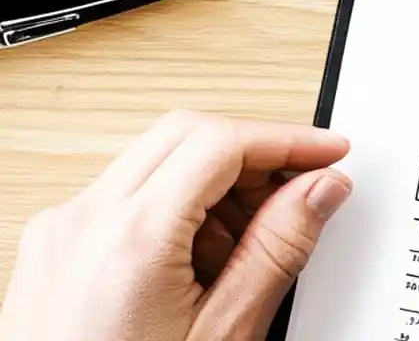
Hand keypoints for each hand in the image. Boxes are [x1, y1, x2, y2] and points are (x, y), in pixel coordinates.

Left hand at [0, 111, 351, 340]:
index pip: (221, 142)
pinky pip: (126, 196)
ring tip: (249, 246)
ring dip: (217, 182)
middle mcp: (82, 221)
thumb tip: (319, 189)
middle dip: (254, 153)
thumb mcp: (222, 335)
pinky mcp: (52, 250)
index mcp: (129, 238)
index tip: (329, 152)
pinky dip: (178, 208)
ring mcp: (59, 232)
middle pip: (186, 135)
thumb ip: (276, 252)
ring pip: (156, 160)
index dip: (288, 138)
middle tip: (303, 189)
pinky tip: (203, 261)